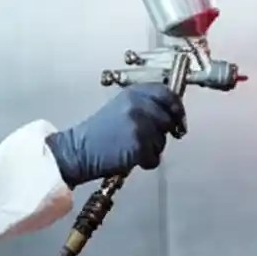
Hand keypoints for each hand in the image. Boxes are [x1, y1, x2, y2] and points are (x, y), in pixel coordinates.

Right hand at [46, 84, 185, 187]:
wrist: (78, 150)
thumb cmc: (98, 132)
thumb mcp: (121, 107)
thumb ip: (144, 105)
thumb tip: (171, 112)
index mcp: (134, 93)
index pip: (167, 93)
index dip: (176, 106)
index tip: (178, 116)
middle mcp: (138, 106)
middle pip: (169, 118)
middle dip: (164, 132)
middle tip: (151, 140)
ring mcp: (140, 125)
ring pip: (163, 140)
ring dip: (153, 148)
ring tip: (132, 148)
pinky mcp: (139, 145)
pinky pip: (155, 157)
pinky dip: (146, 162)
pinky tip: (131, 159)